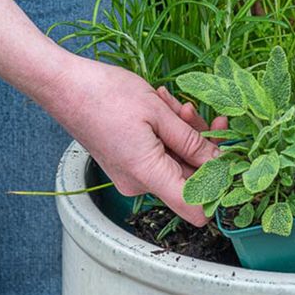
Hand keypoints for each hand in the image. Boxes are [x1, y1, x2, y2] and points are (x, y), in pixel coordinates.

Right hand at [45, 56, 222, 225]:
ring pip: (176, 161)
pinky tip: (161, 107)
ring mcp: (131, 174)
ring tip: (173, 105)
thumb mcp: (159, 113)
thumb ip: (192, 141)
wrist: (63, 85)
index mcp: (148, 175)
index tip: (232, 161)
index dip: (220, 189)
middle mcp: (139, 183)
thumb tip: (220, 161)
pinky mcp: (127, 161)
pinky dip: (166, 133)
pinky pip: (159, 154)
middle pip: (190, 179)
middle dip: (202, 147)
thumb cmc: (105, 95)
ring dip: (183, 134)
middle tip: (202, 115)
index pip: (196, 209)